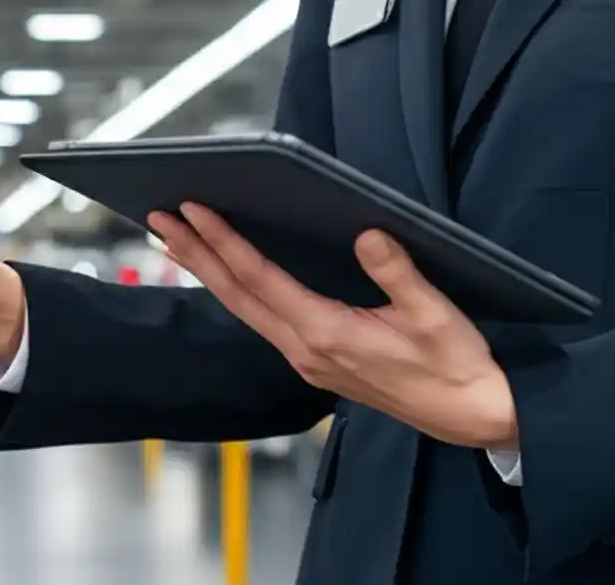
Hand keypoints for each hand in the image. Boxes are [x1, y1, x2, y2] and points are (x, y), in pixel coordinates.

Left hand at [149, 203, 517, 449]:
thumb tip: (367, 235)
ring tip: (176, 241)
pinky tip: (225, 275)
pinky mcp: (313, 362)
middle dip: (195, 254)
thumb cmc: (454, 365)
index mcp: (325, 333)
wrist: (469, 416)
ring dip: (208, 272)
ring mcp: (304, 359)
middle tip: (159, 218)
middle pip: (235, 294)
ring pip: (243, 309)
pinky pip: (260, 319)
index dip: (223, 241)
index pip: (259, 278)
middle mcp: (303, 349)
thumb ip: (398, 274)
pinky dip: (235, 291)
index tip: (194, 211)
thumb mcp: (434, 314)